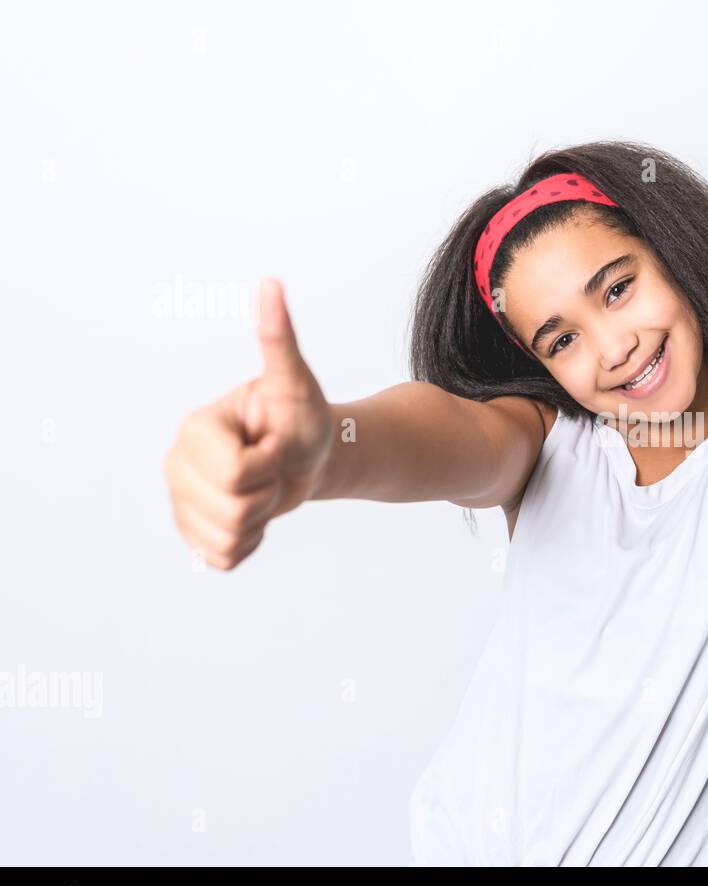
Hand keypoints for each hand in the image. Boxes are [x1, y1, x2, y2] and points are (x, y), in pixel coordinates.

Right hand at [163, 279, 332, 569]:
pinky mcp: (193, 533)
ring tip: (265, 488)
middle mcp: (176, 464)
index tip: (271, 441)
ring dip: (260, 520)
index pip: (233, 474)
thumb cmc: (302, 417)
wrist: (310, 457)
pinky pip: (224, 558)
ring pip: (226, 538)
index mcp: (193, 429)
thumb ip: (280, 339)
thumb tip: (272, 285)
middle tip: (272, 468)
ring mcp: (180, 501)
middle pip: (230, 510)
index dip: (268, 464)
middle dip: (267, 494)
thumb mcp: (297, 382)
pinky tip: (255, 513)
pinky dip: (251, 542)